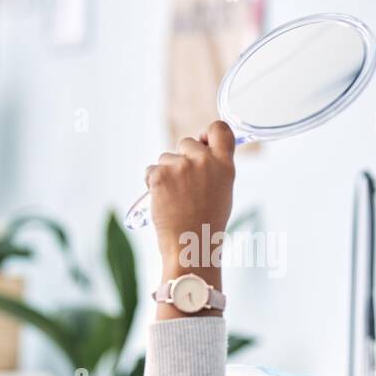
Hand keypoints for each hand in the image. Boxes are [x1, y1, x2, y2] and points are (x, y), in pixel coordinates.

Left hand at [144, 120, 235, 279]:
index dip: (208, 132)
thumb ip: (215, 167)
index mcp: (224, 165)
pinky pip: (151, 171)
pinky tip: (164, 201)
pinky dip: (153, 184)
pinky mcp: (160, 175)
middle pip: (186, 142)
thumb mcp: (223, 191)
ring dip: (166, 173)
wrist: (190, 246)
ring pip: (166, 157)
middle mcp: (204, 161)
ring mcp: (181, 167)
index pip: (220, 129)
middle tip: (184, 186)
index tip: (202, 140)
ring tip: (176, 199)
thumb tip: (201, 149)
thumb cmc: (206, 224)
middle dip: (181, 158)